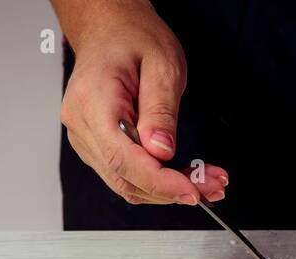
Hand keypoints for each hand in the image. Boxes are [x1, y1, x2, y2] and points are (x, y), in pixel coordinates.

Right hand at [58, 2, 227, 205]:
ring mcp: (84, 138)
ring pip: (126, 183)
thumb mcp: (162, 65)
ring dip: (167, 191)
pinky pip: (124, 174)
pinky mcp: (94, 146)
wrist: (110, 30)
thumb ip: (161, 111)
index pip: (123, 158)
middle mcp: (82, 124)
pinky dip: (155, 181)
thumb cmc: (133, 38)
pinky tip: (182, 176)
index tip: (192, 191)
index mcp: (94, 101)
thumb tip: (162, 152)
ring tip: (206, 181)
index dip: (160, 182)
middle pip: (124, 178)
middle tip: (213, 185)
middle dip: (171, 191)